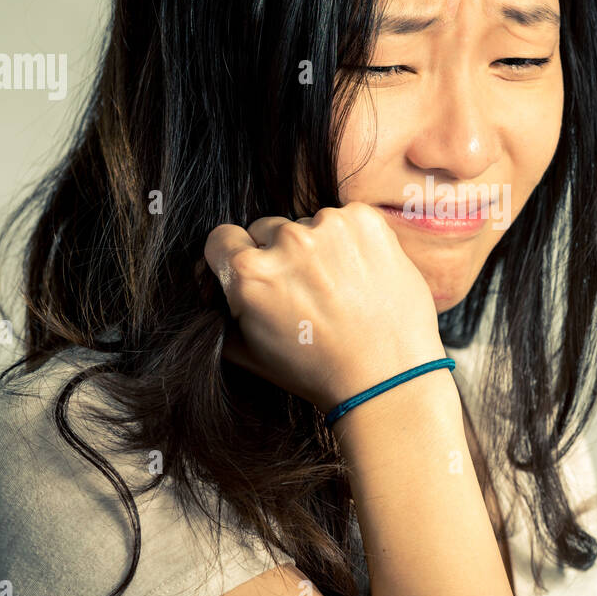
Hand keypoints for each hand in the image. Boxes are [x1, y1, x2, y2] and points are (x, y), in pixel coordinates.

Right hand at [203, 201, 447, 413]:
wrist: (387, 375)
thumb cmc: (319, 370)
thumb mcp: (250, 353)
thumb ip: (220, 312)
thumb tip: (209, 285)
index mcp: (250, 273)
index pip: (222, 237)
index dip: (235, 257)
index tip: (255, 271)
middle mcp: (287, 242)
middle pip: (268, 229)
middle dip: (281, 255)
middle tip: (306, 291)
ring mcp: (329, 226)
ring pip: (309, 225)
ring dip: (318, 247)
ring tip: (339, 288)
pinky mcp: (365, 221)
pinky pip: (345, 220)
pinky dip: (351, 241)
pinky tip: (360, 275)